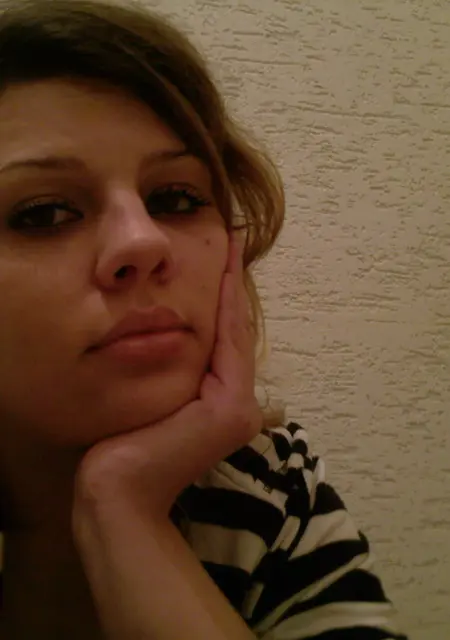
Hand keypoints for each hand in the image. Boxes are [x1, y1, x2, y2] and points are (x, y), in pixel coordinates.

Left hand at [74, 233, 262, 521]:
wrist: (117, 489)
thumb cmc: (122, 446)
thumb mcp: (149, 396)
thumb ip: (167, 371)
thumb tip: (161, 337)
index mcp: (219, 404)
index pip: (222, 341)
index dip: (223, 299)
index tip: (222, 260)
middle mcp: (237, 405)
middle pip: (232, 333)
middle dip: (231, 286)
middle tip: (232, 243)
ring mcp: (238, 409)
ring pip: (233, 334)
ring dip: (232, 289)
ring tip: (232, 249)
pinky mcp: (232, 410)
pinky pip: (227, 346)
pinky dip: (227, 309)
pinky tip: (223, 276)